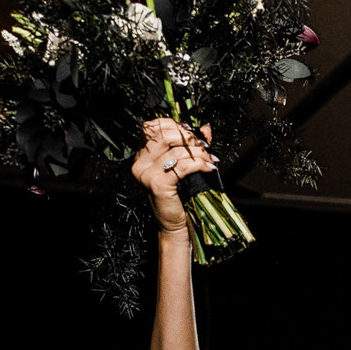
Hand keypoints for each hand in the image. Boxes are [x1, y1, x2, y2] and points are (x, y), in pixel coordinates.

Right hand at [131, 116, 216, 235]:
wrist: (173, 225)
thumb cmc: (179, 196)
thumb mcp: (182, 166)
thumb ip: (191, 145)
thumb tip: (206, 128)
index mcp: (142, 155)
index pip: (151, 127)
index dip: (173, 124)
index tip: (192, 131)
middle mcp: (140, 163)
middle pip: (164, 135)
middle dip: (189, 137)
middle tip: (205, 145)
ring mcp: (147, 174)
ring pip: (177, 151)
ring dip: (199, 152)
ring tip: (210, 158)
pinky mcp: (158, 184)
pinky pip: (183, 166)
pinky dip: (200, 164)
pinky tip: (209, 167)